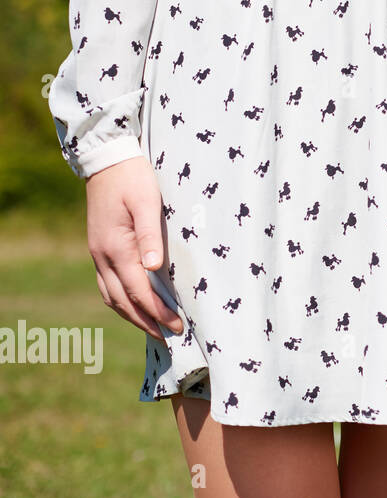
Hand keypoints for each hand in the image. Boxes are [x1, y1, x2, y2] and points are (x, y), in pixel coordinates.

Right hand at [85, 155, 182, 338]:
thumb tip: (154, 267)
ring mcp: (98, 253)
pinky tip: (135, 304)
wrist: (108, 161)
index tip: (177, 326)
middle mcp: (103, 255)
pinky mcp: (100, 248)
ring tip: (154, 328)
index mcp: (116, 247)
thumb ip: (150, 235)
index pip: (138, 291)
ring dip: (132, 315)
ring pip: (111, 296)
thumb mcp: (148, 202)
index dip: (157, 312)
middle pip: (122, 301)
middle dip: (146, 321)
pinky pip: (107, 284)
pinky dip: (121, 300)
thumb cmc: (134, 178)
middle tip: (170, 336)